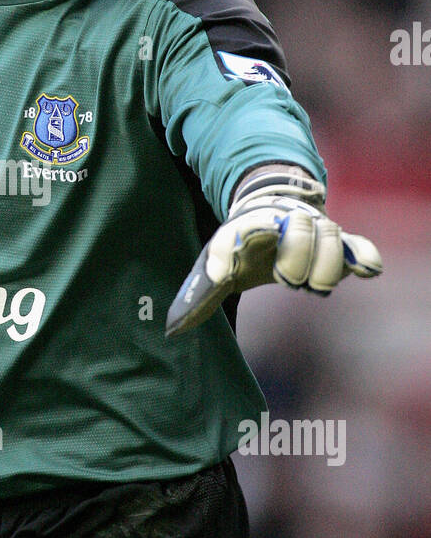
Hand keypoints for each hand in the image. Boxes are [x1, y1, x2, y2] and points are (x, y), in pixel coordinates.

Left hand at [165, 165, 381, 336]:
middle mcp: (283, 222)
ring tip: (314, 287)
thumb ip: (199, 295)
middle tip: (288, 280)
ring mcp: (313, 228)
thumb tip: (173, 329)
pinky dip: (363, 257)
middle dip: (296, 253)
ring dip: (326, 263)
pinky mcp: (339, 242)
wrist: (273, 208)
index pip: (239, 233)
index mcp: (245, 228)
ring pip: (330, 234)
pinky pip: (357, 245)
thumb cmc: (242, 246)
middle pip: (298, 227)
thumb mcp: (216, 265)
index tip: (228, 272)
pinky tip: (366, 271)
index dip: (236, 248)